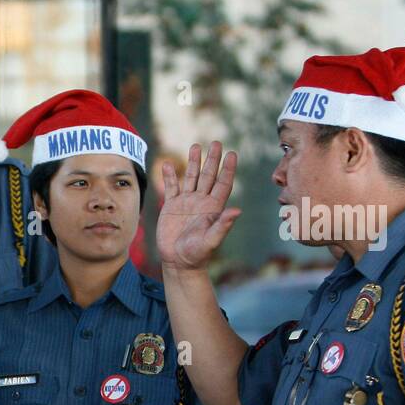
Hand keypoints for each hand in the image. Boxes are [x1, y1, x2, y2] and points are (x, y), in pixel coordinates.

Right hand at [156, 142, 241, 270]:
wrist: (178, 261)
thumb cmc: (197, 254)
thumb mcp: (211, 241)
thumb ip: (223, 225)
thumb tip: (237, 210)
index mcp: (213, 207)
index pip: (223, 183)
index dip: (228, 169)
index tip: (232, 154)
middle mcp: (201, 201)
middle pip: (209, 176)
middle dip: (212, 159)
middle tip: (217, 143)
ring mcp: (186, 202)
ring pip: (191, 177)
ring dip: (193, 162)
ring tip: (195, 146)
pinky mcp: (172, 206)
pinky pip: (171, 187)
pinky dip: (169, 176)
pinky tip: (168, 165)